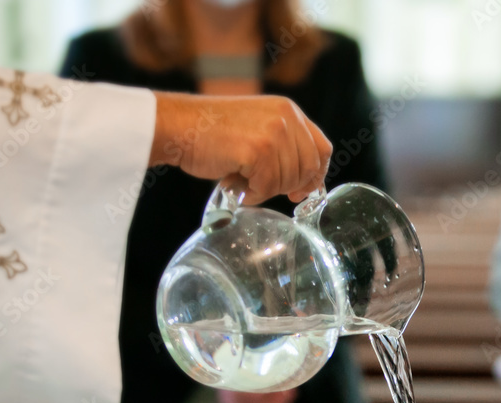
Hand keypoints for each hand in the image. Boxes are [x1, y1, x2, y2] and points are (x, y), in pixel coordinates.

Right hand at [150, 93, 331, 203]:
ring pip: (287, 181)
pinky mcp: (259, 150)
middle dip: (286, 186)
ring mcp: (274, 133)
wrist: (178, 125)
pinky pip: (267, 187)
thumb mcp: (257, 127)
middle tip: (259, 186)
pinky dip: (251, 194)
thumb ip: (283, 145)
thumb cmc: (211, 132)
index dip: (315, 175)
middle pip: (307, 169)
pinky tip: (234, 183)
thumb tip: (304, 184)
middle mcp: (286, 118)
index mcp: (288, 111)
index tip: (300, 191)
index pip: (322, 149)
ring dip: (264, 190)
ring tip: (240, 179)